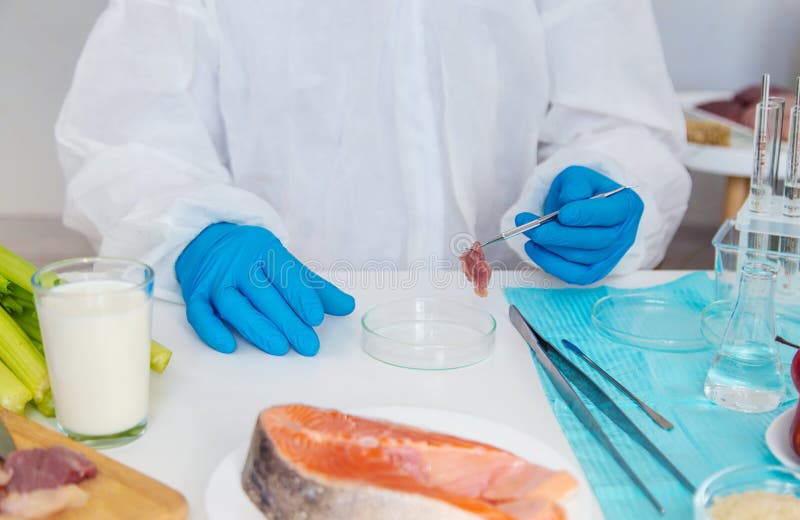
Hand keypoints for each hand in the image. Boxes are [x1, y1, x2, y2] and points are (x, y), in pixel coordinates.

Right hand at [175, 223, 354, 354]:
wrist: (205, 237)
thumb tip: (347, 307)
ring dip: (256, 328)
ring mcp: (214, 280)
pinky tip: (229, 346)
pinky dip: (212, 331)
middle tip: (307, 344)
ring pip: (234, 306)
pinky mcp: (195, 295)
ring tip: (279, 348)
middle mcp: (237, 264)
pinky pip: (200, 314)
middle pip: (264, 295)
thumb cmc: (251, 256)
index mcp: (263, 250)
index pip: (284, 274)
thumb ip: (313, 287)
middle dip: (287, 321)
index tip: (316, 318)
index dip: (301, 296)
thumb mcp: (282, 262)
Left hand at [515, 166, 642, 284]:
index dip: (586, 215)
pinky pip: (574, 275)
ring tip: (530, 232)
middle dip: (559, 235)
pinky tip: (534, 249)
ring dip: (550, 247)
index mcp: (627, 206)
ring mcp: (612, 256)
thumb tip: (568, 204)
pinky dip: (551, 264)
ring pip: (580, 257)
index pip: (610, 214)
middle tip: (533, 227)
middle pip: (594, 240)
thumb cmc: (582, 190)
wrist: (581, 207)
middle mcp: (625, 234)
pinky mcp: (596, 272)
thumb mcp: (578, 176)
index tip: (562, 214)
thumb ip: (575, 185)